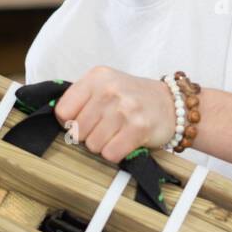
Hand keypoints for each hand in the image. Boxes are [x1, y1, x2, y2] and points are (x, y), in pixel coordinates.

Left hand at [53, 65, 176, 161]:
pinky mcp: (139, 127)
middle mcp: (109, 90)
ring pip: (93, 145)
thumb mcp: (105, 86)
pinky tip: (126, 142)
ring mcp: (125, 108)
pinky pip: (111, 153)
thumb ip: (81, 99)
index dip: (69, 123)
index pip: (62, 111)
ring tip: (117, 134)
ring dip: (103, 146)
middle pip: (77, 131)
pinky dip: (116, 154)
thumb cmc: (132, 98)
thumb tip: (60, 122)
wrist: (171, 104)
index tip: (83, 122)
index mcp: (97, 77)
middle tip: (106, 128)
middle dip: (88, 136)